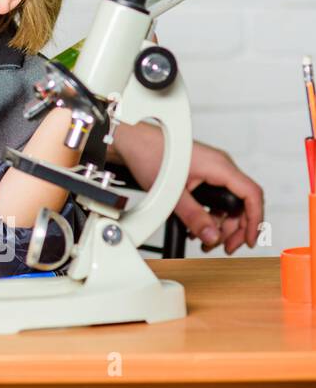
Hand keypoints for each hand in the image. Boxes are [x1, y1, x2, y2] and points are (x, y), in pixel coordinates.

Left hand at [112, 122, 264, 252]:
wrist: (132, 140)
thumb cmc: (150, 154)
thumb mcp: (172, 192)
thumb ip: (194, 216)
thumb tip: (212, 236)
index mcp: (219, 166)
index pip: (251, 195)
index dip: (255, 220)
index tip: (249, 240)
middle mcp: (220, 166)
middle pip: (241, 202)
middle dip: (235, 228)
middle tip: (225, 247)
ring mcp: (211, 169)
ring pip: (228, 202)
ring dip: (220, 224)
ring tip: (207, 242)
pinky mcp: (202, 173)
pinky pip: (215, 197)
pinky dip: (209, 214)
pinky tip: (197, 228)